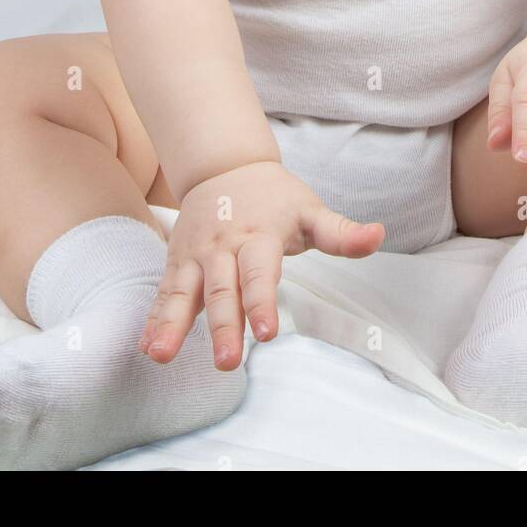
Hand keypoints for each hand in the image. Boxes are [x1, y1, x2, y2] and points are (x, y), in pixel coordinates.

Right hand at [139, 159, 384, 370]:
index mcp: (259, 236)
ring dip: (173, 324)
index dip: (262, 302)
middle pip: (222, 289)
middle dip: (223, 325)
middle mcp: (223, 247)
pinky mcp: (177, 263)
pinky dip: (155, 319)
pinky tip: (147, 347)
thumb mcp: (310, 210)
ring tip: (161, 355)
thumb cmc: (274, 197)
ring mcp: (196, 255)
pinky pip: (164, 293)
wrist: (224, 165)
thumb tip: (379, 236)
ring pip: (183, 292)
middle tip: (226, 361)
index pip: (260, 273)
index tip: (266, 334)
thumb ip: (341, 232)